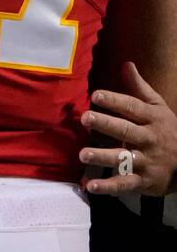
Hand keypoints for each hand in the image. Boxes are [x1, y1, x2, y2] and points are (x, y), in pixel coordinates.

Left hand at [80, 62, 176, 196]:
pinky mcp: (144, 181)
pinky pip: (125, 183)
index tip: (96, 95)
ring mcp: (147, 161)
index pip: (132, 108)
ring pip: (124, 158)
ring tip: (83, 154)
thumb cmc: (168, 131)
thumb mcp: (158, 108)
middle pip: (126, 130)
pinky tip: (90, 186)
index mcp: (152, 119)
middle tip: (85, 118)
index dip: (115, 101)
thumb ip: (139, 89)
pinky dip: (108, 187)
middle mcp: (149, 139)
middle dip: (106, 124)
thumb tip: (126, 64)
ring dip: (104, 157)